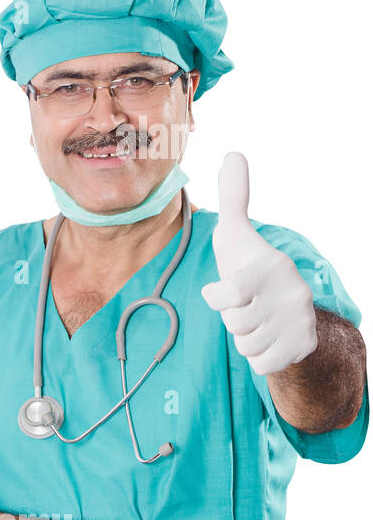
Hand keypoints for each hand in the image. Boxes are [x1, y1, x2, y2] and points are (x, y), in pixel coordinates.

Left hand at [201, 152, 316, 374]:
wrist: (289, 307)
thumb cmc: (251, 267)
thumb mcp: (237, 234)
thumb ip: (233, 198)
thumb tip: (233, 153)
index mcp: (270, 269)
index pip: (224, 297)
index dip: (216, 298)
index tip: (222, 291)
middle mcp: (292, 294)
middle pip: (234, 324)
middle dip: (232, 319)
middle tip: (246, 306)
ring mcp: (301, 322)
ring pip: (246, 346)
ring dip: (245, 337)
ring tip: (257, 320)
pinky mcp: (304, 347)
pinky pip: (260, 365)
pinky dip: (259, 357)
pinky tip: (268, 338)